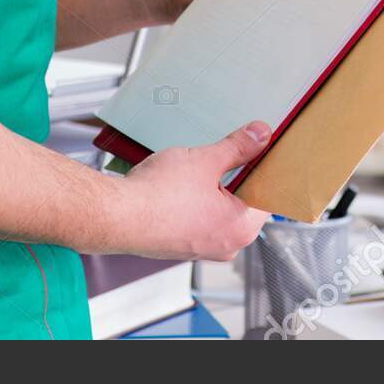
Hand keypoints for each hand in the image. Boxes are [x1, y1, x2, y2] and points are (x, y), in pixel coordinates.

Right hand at [111, 121, 273, 260]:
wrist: (116, 216)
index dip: (263, 167)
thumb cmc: (159, 195)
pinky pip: (199, 218)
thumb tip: (261, 135)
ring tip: (199, 165)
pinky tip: (182, 182)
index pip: (267, 194)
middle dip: (236, 175)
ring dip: (213, 186)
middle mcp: (226, 245)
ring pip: (219, 210)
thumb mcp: (205, 160)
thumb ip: (238, 147)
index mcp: (241, 228)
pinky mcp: (181, 245)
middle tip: (226, 150)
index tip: (259, 148)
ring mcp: (203, 248)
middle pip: (244, 202)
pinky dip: (196, 200)